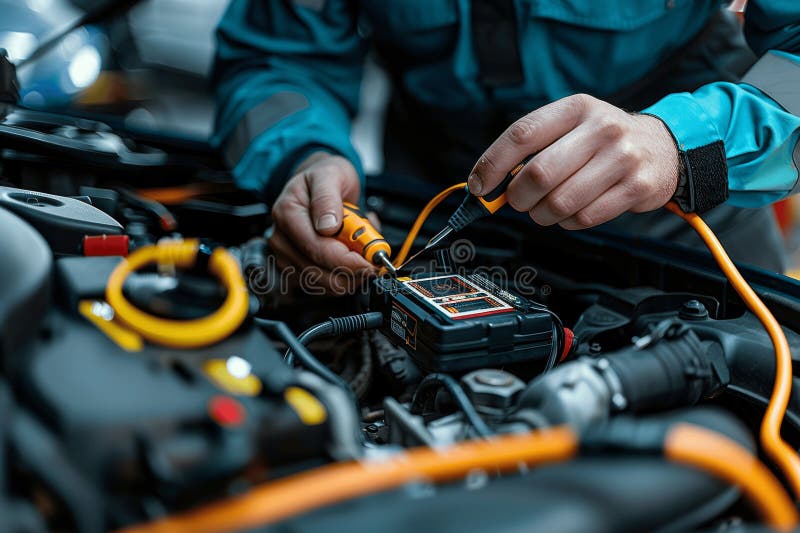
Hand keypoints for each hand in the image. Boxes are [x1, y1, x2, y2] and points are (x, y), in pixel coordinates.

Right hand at [269, 152, 373, 293]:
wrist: (319, 183)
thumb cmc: (324, 178)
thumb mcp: (331, 174)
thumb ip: (327, 198)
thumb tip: (328, 225)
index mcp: (287, 213)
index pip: (316, 248)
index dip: (347, 261)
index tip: (370, 264)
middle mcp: (281, 238)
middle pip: (317, 272)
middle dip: (351, 273)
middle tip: (374, 265)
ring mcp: (285, 256)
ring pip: (320, 284)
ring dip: (348, 277)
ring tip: (362, 256)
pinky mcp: (294, 269)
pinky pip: (320, 286)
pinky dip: (341, 278)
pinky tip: (350, 260)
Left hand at [468, 94, 679, 229]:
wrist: (664, 148)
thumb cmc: (602, 141)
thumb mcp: (571, 127)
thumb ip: (532, 148)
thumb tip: (486, 183)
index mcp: (576, 108)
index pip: (522, 135)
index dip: (492, 164)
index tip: (478, 185)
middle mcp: (601, 129)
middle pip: (538, 174)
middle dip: (517, 197)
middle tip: (518, 201)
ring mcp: (622, 158)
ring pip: (559, 202)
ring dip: (542, 214)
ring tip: (546, 208)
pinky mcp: (636, 188)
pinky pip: (584, 218)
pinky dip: (568, 222)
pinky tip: (574, 211)